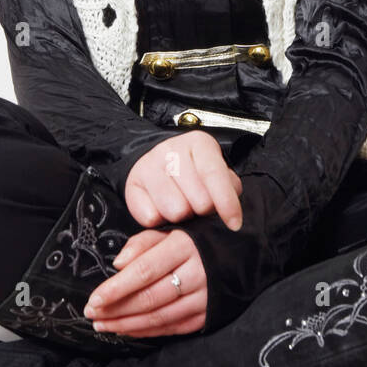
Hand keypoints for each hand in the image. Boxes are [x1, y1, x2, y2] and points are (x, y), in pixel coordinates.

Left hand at [83, 229, 206, 336]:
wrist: (239, 254)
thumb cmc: (195, 240)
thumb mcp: (170, 231)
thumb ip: (142, 243)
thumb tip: (118, 264)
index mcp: (184, 246)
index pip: (144, 271)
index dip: (116, 288)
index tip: (93, 300)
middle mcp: (196, 273)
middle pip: (149, 298)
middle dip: (116, 310)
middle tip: (92, 316)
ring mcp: (204, 297)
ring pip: (160, 317)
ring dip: (127, 325)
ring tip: (103, 326)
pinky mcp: (208, 314)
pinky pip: (173, 328)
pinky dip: (147, 332)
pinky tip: (128, 330)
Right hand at [123, 130, 242, 231]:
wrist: (157, 162)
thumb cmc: (193, 171)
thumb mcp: (217, 172)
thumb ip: (228, 187)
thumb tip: (230, 209)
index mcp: (198, 143)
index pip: (214, 175)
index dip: (226, 203)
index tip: (234, 223)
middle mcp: (172, 149)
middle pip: (197, 199)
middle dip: (202, 211)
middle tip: (198, 207)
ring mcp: (149, 164)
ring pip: (175, 211)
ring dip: (181, 218)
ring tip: (182, 207)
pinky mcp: (132, 183)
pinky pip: (150, 218)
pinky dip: (159, 221)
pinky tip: (163, 209)